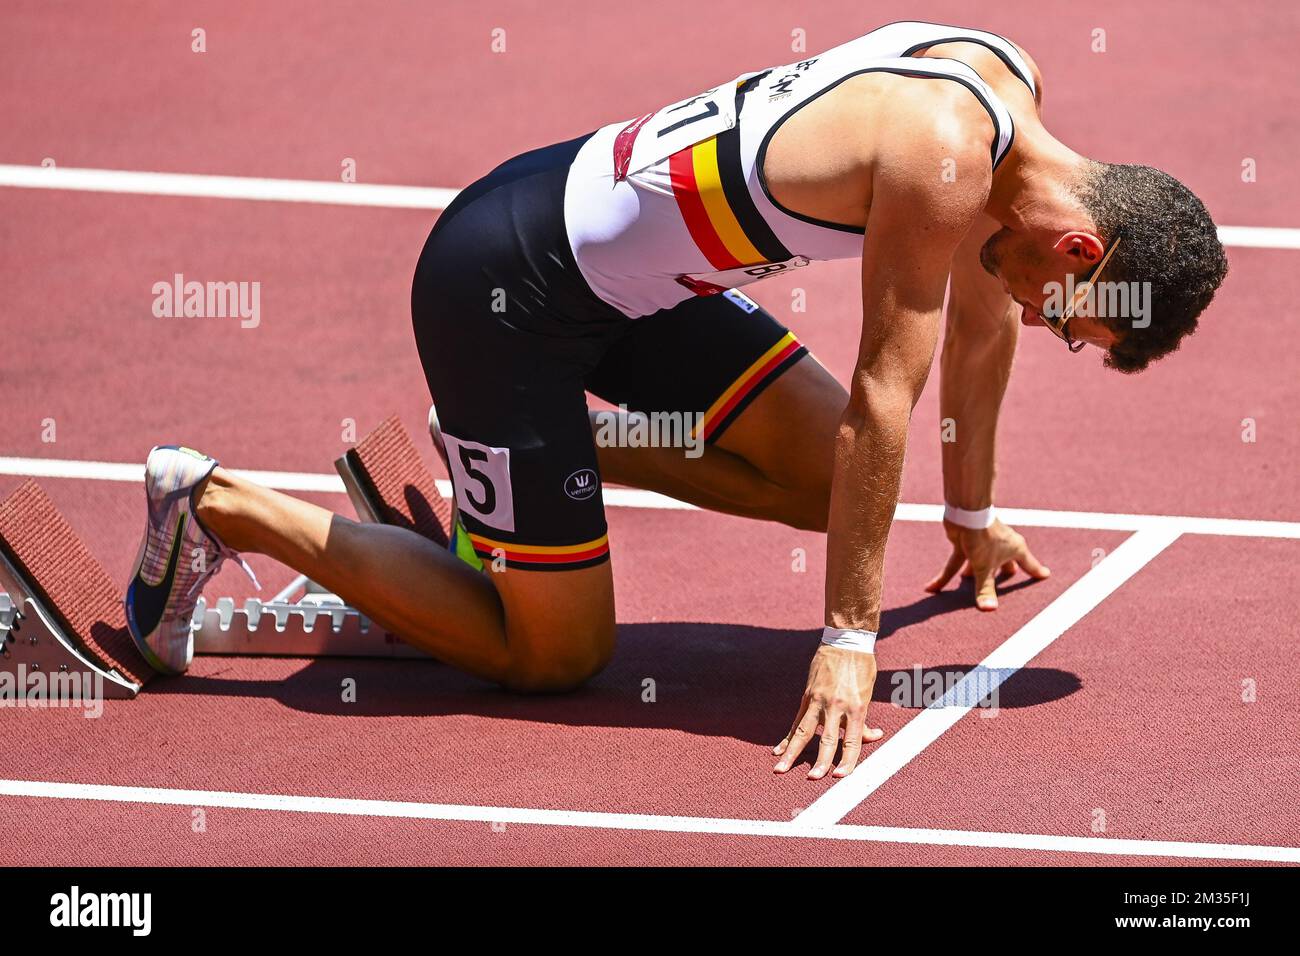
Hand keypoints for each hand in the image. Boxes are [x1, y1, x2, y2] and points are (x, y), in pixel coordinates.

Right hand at [773, 644, 882, 778]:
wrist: (846, 641)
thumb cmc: (862, 667)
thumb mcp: (868, 693)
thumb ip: (865, 719)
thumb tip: (872, 736)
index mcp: (856, 708)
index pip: (852, 741)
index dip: (847, 761)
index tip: (841, 776)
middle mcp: (836, 706)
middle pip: (827, 740)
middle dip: (819, 762)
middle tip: (813, 779)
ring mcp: (819, 700)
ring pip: (804, 732)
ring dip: (792, 752)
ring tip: (781, 768)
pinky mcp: (807, 695)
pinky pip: (797, 720)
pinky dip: (789, 736)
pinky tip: (779, 749)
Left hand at [925, 518, 1049, 610]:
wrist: (966, 512)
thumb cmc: (982, 537)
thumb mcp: (985, 567)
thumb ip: (986, 589)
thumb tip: (989, 610)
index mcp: (1015, 549)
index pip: (1029, 565)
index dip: (1036, 572)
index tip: (1045, 576)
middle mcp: (1001, 546)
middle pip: (1004, 567)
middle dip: (1001, 578)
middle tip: (1002, 589)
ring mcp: (983, 545)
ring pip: (977, 566)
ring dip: (969, 577)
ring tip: (963, 588)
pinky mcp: (964, 544)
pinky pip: (956, 563)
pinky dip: (946, 576)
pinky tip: (932, 587)